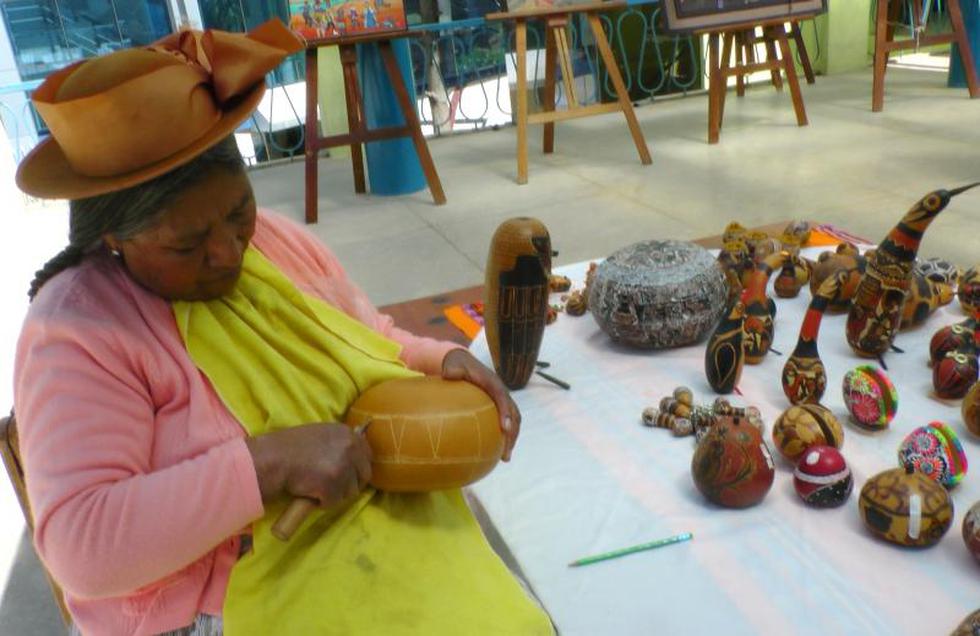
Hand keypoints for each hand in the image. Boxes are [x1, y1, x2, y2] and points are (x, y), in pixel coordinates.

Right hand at [245, 423, 371, 507]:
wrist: (273, 460)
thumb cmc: (290, 447)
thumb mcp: (321, 435)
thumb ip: (339, 443)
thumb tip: (356, 457)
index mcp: (348, 434)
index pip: (367, 455)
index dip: (358, 468)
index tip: (347, 475)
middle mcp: (350, 448)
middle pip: (364, 476)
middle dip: (349, 484)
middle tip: (331, 486)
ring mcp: (343, 467)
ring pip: (350, 492)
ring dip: (335, 494)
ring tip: (316, 486)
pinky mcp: (333, 485)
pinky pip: (334, 502)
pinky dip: (322, 503)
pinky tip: (309, 493)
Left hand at [441, 348, 519, 460]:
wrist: (461, 362)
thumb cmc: (456, 365)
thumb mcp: (453, 364)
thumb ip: (453, 369)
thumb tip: (449, 375)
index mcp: (492, 383)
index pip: (502, 397)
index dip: (506, 412)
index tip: (505, 428)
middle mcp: (500, 392)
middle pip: (513, 413)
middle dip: (513, 432)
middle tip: (506, 451)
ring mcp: (500, 400)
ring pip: (513, 420)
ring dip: (511, 438)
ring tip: (505, 457)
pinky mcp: (496, 408)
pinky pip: (504, 422)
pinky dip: (503, 437)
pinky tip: (494, 453)